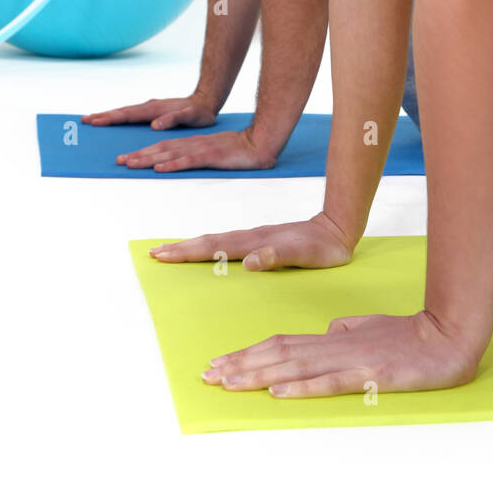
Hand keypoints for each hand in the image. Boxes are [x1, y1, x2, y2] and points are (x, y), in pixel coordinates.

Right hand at [82, 94, 218, 130]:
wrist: (206, 102)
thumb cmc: (198, 113)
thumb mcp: (190, 117)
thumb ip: (173, 120)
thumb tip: (155, 125)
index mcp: (154, 109)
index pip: (128, 115)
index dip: (111, 118)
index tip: (96, 121)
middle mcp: (149, 107)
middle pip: (122, 111)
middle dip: (103, 115)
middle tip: (85, 120)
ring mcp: (149, 108)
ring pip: (124, 111)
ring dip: (108, 115)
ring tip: (91, 118)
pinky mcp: (151, 111)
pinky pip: (130, 114)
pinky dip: (118, 116)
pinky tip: (111, 119)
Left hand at [116, 126, 275, 171]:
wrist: (260, 143)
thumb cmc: (238, 150)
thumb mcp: (213, 152)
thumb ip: (197, 157)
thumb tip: (182, 164)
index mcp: (192, 143)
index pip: (163, 147)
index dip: (143, 152)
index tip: (126, 159)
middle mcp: (193, 144)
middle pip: (160, 149)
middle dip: (138, 155)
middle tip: (119, 161)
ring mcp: (201, 148)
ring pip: (169, 153)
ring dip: (148, 158)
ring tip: (131, 163)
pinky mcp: (211, 155)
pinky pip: (188, 160)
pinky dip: (173, 164)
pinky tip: (160, 167)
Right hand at [149, 211, 353, 267]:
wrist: (337, 229)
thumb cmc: (322, 248)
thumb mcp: (304, 255)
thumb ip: (277, 257)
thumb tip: (249, 262)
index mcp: (255, 241)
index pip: (215, 247)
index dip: (189, 252)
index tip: (164, 254)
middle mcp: (251, 238)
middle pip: (209, 242)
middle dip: (181, 248)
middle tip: (155, 252)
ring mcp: (254, 238)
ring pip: (216, 241)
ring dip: (191, 246)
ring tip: (170, 250)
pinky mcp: (260, 241)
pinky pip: (227, 244)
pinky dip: (209, 247)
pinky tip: (204, 251)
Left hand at [201, 312, 480, 397]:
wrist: (446, 338)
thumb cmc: (408, 335)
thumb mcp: (368, 327)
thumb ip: (344, 329)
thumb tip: (325, 332)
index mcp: (333, 336)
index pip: (281, 343)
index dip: (248, 353)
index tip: (220, 363)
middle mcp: (334, 345)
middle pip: (279, 354)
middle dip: (241, 365)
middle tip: (208, 375)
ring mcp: (351, 360)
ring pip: (296, 367)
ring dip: (259, 375)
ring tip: (229, 382)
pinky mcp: (369, 375)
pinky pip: (330, 382)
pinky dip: (302, 388)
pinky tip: (279, 393)